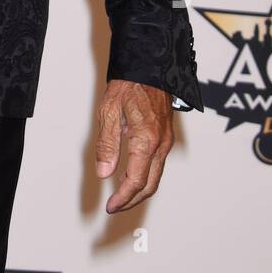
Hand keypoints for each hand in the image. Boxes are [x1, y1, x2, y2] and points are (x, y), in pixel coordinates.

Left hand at [95, 79, 174, 212]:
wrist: (150, 65)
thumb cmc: (128, 84)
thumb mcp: (109, 111)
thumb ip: (107, 144)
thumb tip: (104, 173)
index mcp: (146, 140)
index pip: (136, 181)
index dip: (123, 198)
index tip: (110, 206)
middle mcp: (161, 144)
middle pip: (150, 185)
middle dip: (132, 200)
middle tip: (115, 206)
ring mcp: (167, 141)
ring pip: (156, 176)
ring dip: (140, 190)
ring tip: (121, 195)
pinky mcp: (167, 136)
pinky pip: (158, 164)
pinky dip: (146, 176)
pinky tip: (132, 174)